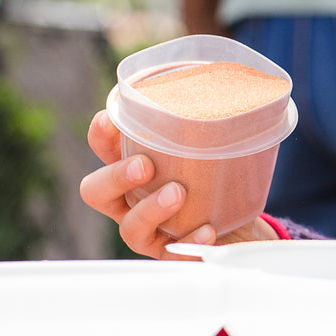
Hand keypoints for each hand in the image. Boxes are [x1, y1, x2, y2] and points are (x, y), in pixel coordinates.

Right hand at [80, 110, 279, 258]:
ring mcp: (149, 231)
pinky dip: (189, 242)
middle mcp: (131, 201)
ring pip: (129, 227)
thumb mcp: (208, 148)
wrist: (240, 227)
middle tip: (144, 165)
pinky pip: (172, 254)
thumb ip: (207, 122)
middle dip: (115, 176)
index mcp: (132, 167)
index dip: (100, 134)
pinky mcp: (172, 254)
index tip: (112, 119)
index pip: (102, 148)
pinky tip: (207, 229)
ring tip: (177, 193)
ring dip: (150, 209)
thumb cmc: (216, 179)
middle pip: (96, 191)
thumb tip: (232, 81)